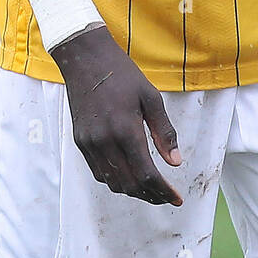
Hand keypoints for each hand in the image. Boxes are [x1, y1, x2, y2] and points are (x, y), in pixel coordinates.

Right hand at [51, 26, 182, 204]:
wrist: (85, 59)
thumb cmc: (122, 74)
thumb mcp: (151, 97)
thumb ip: (164, 131)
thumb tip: (175, 162)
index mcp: (125, 129)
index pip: (147, 173)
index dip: (163, 191)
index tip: (177, 198)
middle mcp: (105, 141)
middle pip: (130, 184)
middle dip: (151, 195)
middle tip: (166, 197)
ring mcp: (89, 143)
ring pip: (112, 182)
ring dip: (133, 191)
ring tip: (150, 190)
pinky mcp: (80, 141)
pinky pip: (98, 172)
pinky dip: (115, 180)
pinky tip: (128, 176)